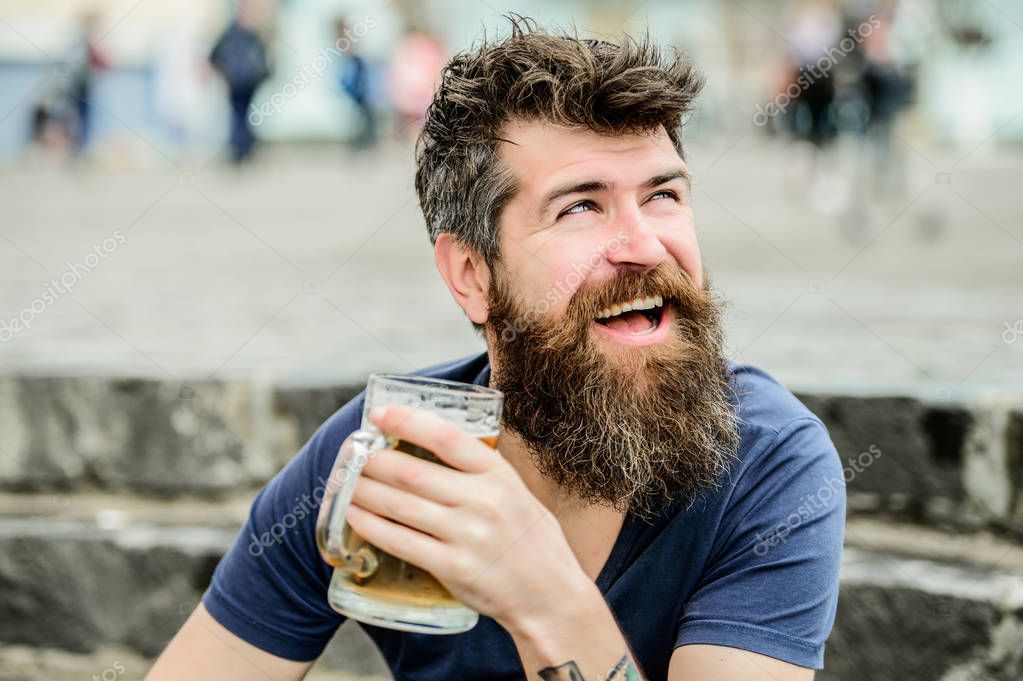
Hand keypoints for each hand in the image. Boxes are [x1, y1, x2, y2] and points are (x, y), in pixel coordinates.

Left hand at [334, 404, 592, 629]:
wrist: (551, 596)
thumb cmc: (532, 541)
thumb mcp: (517, 492)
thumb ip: (480, 473)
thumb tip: (430, 448)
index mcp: (499, 474)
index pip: (445, 436)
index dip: (407, 421)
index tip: (380, 415)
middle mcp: (483, 500)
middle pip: (412, 472)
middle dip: (373, 461)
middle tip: (353, 456)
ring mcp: (466, 535)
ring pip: (399, 505)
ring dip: (364, 492)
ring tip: (346, 483)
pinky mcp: (452, 567)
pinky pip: (400, 541)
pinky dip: (371, 526)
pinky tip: (355, 516)